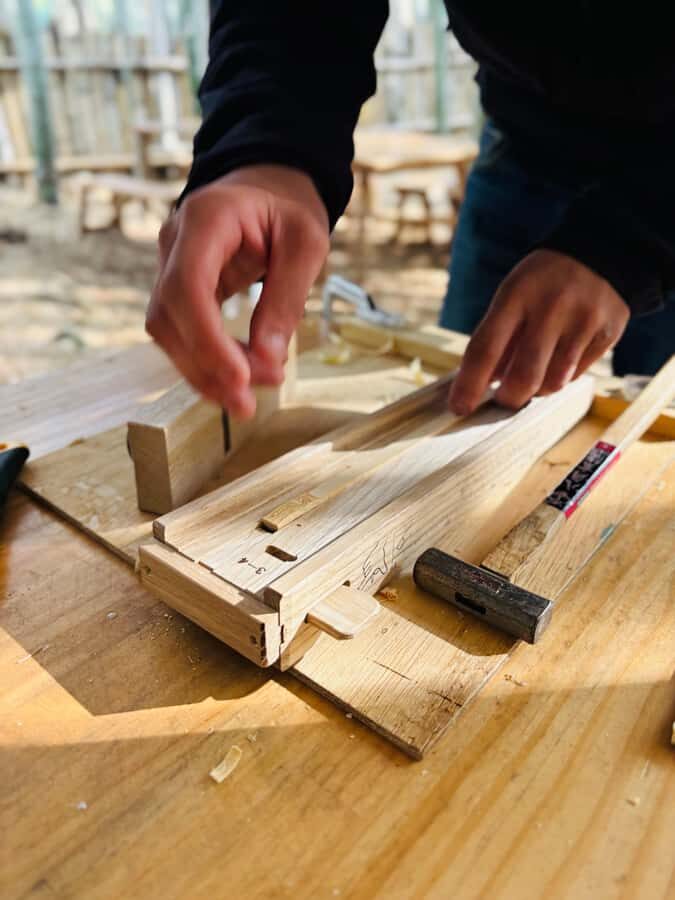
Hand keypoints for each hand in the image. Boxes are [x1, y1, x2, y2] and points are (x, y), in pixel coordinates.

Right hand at [146, 164, 328, 417]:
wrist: (268, 186)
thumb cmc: (289, 209)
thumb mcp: (306, 244)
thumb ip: (287, 299)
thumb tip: (268, 361)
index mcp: (205, 218)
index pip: (187, 286)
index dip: (207, 339)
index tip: (239, 378)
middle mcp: (174, 242)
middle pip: (168, 315)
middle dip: (205, 366)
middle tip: (247, 404)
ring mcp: (169, 265)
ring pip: (166, 331)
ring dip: (202, 372)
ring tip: (246, 399)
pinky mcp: (176, 288)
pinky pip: (179, 332)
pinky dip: (204, 362)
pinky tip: (236, 380)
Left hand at [448, 249, 629, 414]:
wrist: (603, 252)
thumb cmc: (544, 282)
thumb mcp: (513, 295)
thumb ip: (497, 338)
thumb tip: (479, 385)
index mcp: (517, 295)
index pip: (485, 349)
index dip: (469, 384)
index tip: (459, 407)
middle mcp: (551, 307)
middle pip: (523, 376)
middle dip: (508, 398)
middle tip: (503, 398)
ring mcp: (583, 321)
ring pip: (553, 383)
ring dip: (537, 388)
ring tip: (535, 371)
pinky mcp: (607, 334)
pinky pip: (576, 375)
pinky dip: (561, 376)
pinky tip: (560, 357)